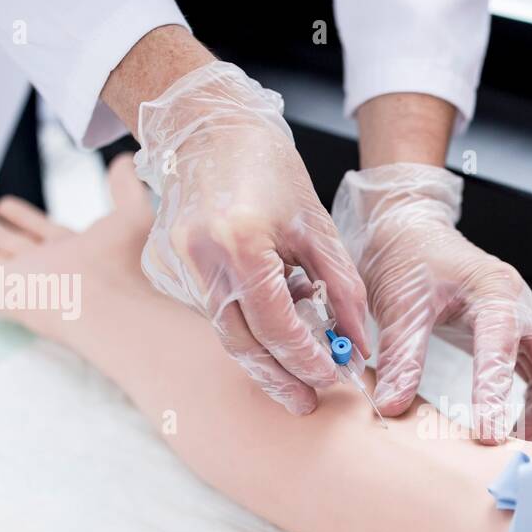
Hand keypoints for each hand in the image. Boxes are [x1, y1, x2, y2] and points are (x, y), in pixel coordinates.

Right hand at [134, 61, 368, 415]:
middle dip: (279, 379)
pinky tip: (274, 331)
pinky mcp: (171, 270)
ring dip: (263, 358)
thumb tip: (360, 344)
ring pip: (226, 334)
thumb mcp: (317, 227)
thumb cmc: (268, 168)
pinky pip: (214, 313)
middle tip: (308, 403)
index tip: (334, 378)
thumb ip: (342, 289)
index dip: (308, 359)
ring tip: (298, 375)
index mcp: (240, 246)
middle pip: (243, 344)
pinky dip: (246, 329)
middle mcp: (202, 262)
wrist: (206, 128)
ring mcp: (180, 268)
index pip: (277, 327)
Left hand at [332, 163, 531, 442]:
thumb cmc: (408, 261)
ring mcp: (524, 326)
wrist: (412, 235)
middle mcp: (520, 309)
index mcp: (493, 291)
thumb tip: (392, 406)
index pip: (502, 344)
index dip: (496, 392)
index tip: (489, 438)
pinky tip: (520, 440)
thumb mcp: (399, 304)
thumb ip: (400, 355)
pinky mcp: (518, 343)